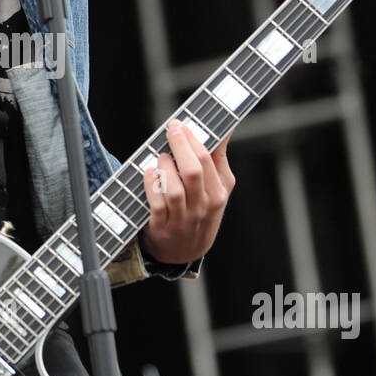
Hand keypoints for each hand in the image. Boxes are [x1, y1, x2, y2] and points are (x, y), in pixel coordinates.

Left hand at [138, 119, 233, 265]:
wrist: (186, 251)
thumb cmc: (203, 210)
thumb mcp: (218, 187)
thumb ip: (219, 158)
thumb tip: (226, 128)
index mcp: (217, 193)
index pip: (208, 160)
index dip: (193, 139)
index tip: (182, 124)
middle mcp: (202, 207)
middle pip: (192, 171)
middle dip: (179, 145)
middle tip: (171, 129)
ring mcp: (183, 219)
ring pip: (174, 189)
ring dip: (165, 167)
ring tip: (161, 157)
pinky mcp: (162, 227)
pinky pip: (156, 204)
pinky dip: (151, 185)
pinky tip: (150, 173)